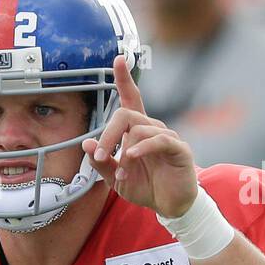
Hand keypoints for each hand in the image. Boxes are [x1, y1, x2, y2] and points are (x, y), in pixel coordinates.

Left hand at [82, 55, 198, 218]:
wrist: (169, 205)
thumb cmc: (144, 186)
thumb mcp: (115, 177)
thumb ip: (101, 162)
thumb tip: (86, 143)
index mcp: (136, 131)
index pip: (131, 98)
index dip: (125, 79)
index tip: (118, 59)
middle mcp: (152, 128)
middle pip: (125, 115)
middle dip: (108, 135)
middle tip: (99, 156)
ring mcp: (167, 136)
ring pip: (139, 129)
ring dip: (124, 152)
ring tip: (121, 172)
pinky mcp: (179, 149)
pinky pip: (159, 140)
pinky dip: (142, 148)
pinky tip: (132, 157)